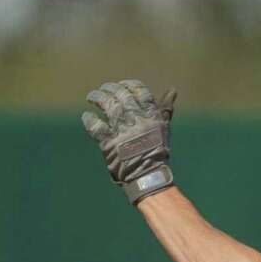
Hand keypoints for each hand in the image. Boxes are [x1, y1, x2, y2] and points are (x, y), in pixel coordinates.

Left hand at [81, 79, 177, 204]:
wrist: (148, 177)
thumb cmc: (157, 152)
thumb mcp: (163, 127)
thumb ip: (165, 107)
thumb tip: (173, 89)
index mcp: (150, 114)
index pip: (139, 90)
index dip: (129, 84)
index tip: (122, 85)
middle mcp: (136, 119)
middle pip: (121, 94)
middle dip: (110, 88)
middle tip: (104, 88)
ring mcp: (122, 131)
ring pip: (107, 105)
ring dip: (98, 97)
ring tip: (92, 96)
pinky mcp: (109, 143)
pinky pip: (95, 126)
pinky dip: (89, 119)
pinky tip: (87, 116)